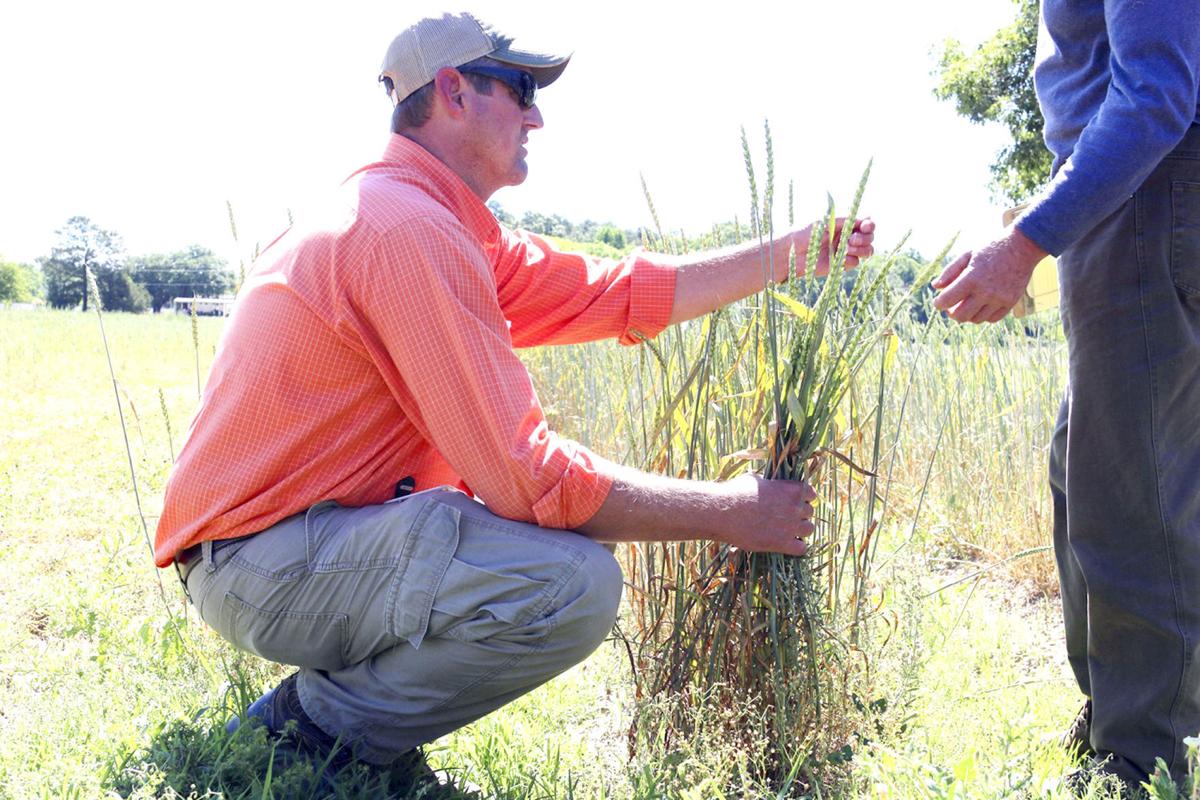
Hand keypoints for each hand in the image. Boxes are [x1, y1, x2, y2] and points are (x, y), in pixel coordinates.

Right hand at [715, 473, 816, 555]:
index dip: (802, 498)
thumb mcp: (754, 480)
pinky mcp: (782, 543)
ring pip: (809, 530)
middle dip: (799, 514)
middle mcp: (795, 507)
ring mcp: (791, 526)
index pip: (811, 494)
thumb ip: (769, 484)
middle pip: (810, 512)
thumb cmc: (735, 492)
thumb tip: (767, 484)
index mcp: (791, 489)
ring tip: (786, 531)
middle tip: (784, 517)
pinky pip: (802, 548)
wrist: (722, 512)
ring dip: (800, 530)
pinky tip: (785, 544)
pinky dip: (796, 547)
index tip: (792, 502)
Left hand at [787, 217, 875, 279]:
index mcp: (844, 224)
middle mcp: (847, 237)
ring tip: (847, 247)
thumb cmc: (805, 233)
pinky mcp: (841, 265)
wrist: (791, 253)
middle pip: (870, 237)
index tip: (865, 226)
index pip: (865, 223)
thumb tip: (865, 217)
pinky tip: (839, 258)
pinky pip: (855, 262)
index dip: (869, 225)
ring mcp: (845, 252)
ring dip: (862, 249)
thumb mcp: (825, 221)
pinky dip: (850, 259)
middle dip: (865, 238)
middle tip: (851, 239)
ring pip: (867, 251)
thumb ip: (845, 220)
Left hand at [932, 227, 1046, 322]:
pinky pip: (992, 319)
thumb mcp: (967, 254)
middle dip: (951, 313)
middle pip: (960, 316)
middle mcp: (986, 291)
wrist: (1022, 247)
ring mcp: (999, 299)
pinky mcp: (1011, 302)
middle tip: (952, 306)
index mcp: (971, 278)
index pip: (947, 301)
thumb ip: (950, 271)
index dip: (939, 303)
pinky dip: (983, 315)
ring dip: (968, 314)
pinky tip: (981, 305)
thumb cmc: (991, 249)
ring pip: (976, 319)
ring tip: (967, 303)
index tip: (939, 301)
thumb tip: (935, 286)